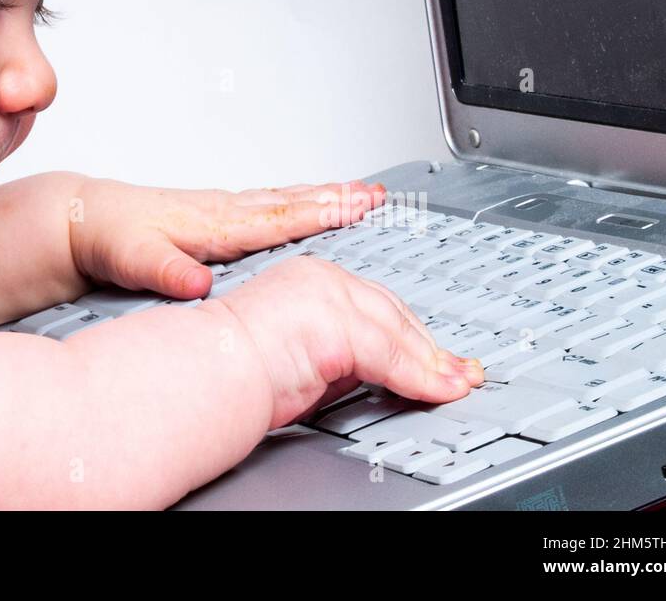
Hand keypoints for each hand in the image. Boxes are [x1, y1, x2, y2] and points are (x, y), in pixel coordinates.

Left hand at [68, 176, 388, 299]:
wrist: (81, 221)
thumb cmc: (107, 238)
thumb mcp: (132, 259)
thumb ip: (166, 271)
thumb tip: (198, 285)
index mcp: (213, 224)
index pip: (278, 218)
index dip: (322, 214)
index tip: (360, 204)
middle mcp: (221, 212)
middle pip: (291, 202)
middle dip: (336, 199)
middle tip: (378, 194)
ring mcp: (218, 210)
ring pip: (281, 200)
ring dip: (321, 196)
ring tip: (358, 192)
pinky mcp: (211, 215)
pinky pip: (266, 205)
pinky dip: (295, 201)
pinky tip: (304, 203)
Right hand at [210, 255, 484, 429]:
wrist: (207, 370)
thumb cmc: (233, 367)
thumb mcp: (300, 354)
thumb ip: (338, 355)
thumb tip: (375, 375)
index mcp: (309, 275)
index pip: (374, 301)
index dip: (411, 333)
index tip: (436, 356)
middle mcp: (321, 275)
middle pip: (393, 310)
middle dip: (431, 347)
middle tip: (458, 373)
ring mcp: (328, 294)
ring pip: (397, 331)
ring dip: (432, 364)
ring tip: (455, 384)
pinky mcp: (335, 322)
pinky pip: (390, 354)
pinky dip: (419, 376)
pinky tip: (436, 390)